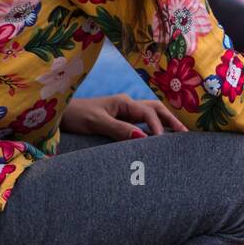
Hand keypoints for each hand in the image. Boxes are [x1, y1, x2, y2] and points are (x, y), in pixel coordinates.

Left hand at [61, 95, 186, 139]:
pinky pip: (141, 122)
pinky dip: (153, 128)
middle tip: (185, 134)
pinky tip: (157, 138)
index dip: (158, 127)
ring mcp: (123, 111)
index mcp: (123, 102)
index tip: (163, 142)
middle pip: (156, 109)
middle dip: (171, 120)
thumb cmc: (75, 116)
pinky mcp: (118, 119)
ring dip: (164, 123)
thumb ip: (119, 129)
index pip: (149, 113)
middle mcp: (126, 105)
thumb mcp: (97, 123)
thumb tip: (143, 138)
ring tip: (178, 135)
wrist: (58, 113)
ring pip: (150, 114)